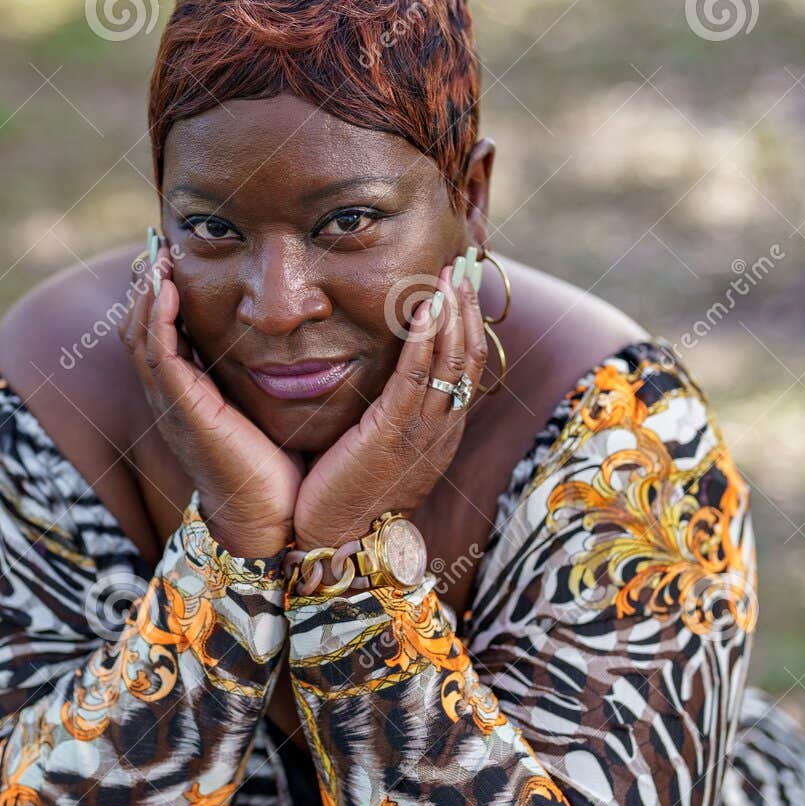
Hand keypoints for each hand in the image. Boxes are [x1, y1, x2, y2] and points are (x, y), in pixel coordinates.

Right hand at [123, 230, 302, 558]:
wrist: (275, 518)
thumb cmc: (280, 467)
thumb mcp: (267, 407)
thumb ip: (268, 373)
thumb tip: (297, 334)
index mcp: (190, 393)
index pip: (161, 331)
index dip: (162, 292)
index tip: (175, 254)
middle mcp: (173, 396)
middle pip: (139, 326)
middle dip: (145, 283)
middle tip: (158, 243)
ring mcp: (174, 404)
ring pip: (141, 335)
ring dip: (146, 291)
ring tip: (157, 253)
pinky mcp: (186, 411)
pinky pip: (160, 356)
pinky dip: (158, 319)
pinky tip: (168, 288)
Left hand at [293, 254, 488, 550]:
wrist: (337, 542)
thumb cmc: (346, 499)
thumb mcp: (379, 451)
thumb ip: (389, 417)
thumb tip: (384, 384)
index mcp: (440, 435)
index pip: (465, 370)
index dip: (467, 326)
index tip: (461, 287)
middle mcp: (441, 431)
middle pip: (467, 358)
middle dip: (467, 308)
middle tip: (465, 263)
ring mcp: (423, 434)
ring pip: (451, 363)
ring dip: (453, 312)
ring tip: (451, 272)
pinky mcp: (394, 435)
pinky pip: (418, 378)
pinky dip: (426, 339)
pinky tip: (426, 307)